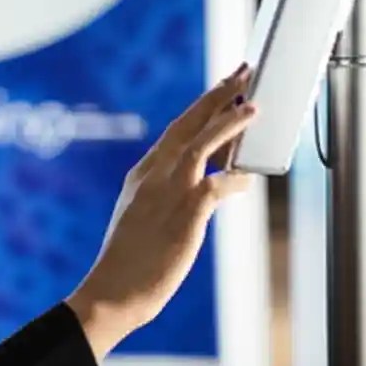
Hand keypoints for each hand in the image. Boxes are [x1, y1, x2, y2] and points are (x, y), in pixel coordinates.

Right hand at [65, 64, 257, 357]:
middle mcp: (154, 175)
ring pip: (202, 143)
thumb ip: (167, 195)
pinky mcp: (185, 214)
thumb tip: (205, 187)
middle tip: (242, 72)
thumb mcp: (142, 216)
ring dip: (230, 123)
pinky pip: (218, 186)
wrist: (112, 292)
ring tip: (253, 106)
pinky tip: (248, 178)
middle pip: (189, 124)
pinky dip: (236, 179)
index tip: (221, 89)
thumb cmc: (129, 262)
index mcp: (143, 174)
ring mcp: (169, 192)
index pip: (177, 129)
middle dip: (218, 96)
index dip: (202, 107)